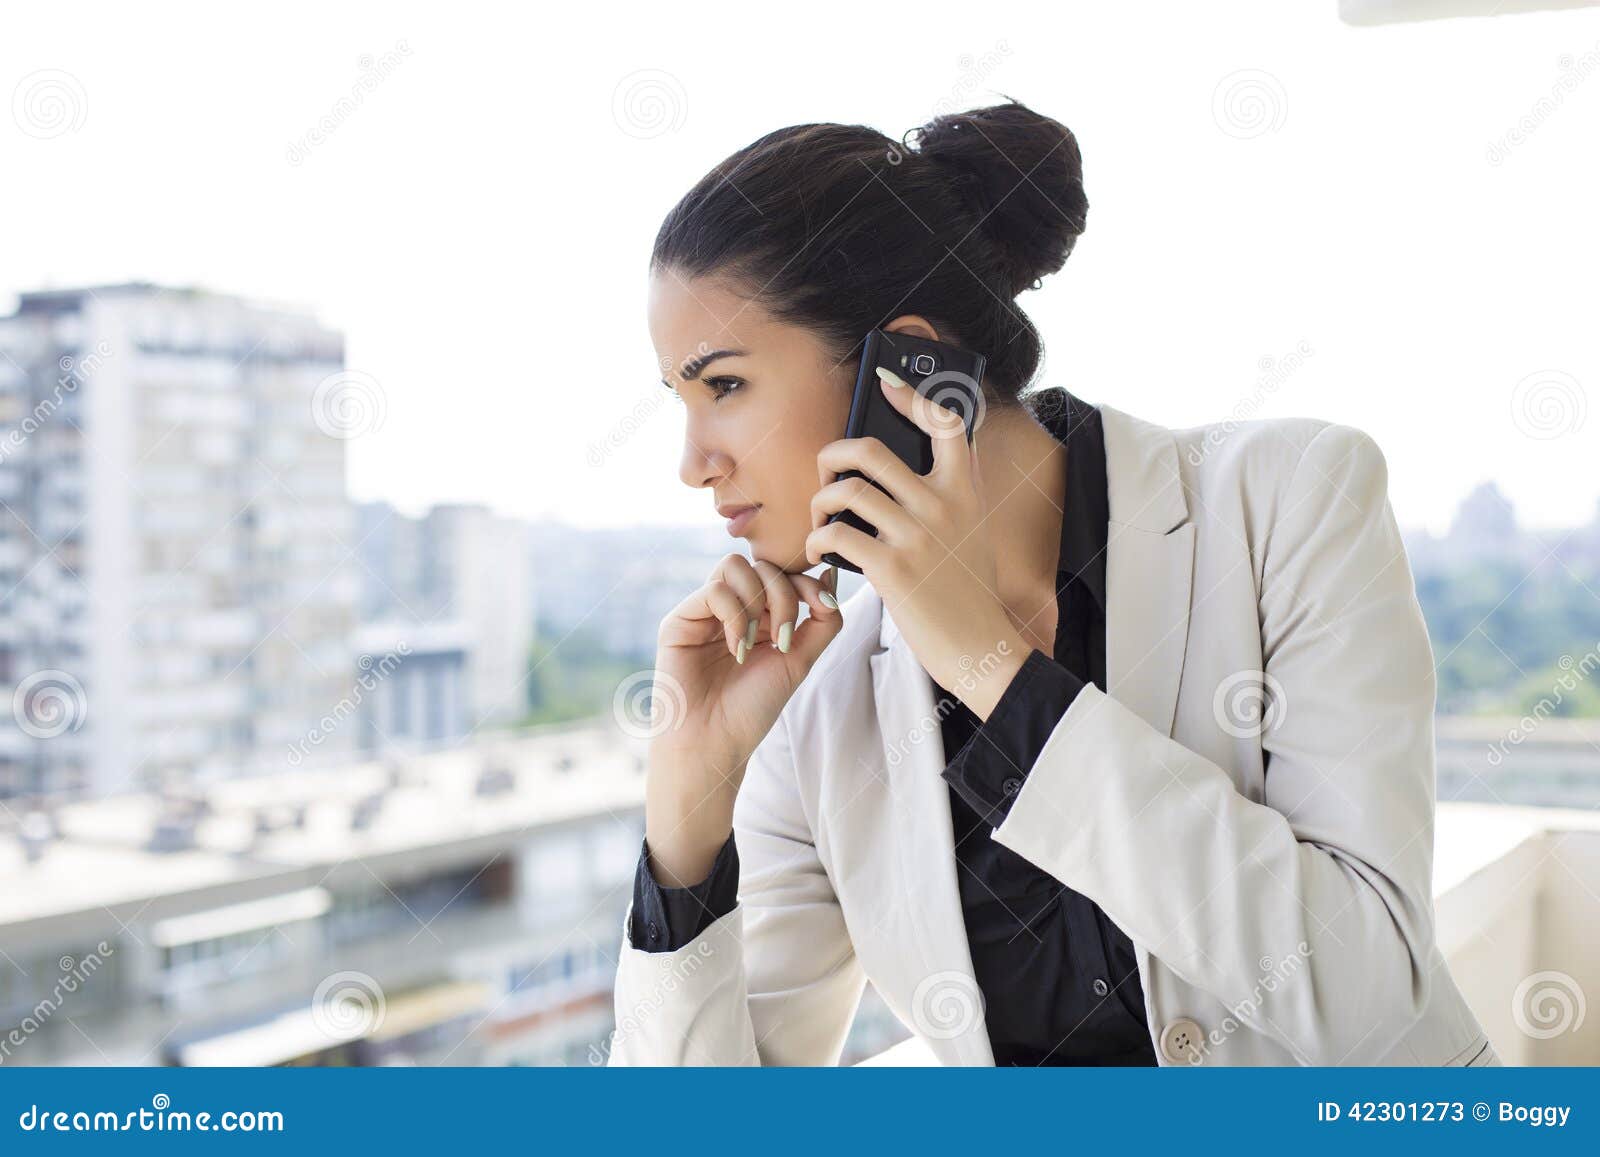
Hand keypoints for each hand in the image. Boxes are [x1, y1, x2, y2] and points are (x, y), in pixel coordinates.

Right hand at [646, 555, 842, 884]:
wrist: (715, 744)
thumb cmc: (752, 709)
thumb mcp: (799, 661)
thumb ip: (821, 620)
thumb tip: (831, 574)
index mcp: (758, 616)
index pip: (782, 572)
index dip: (806, 582)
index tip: (822, 607)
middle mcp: (730, 608)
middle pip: (761, 564)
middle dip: (784, 595)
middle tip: (785, 639)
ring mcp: (702, 612)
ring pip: (735, 566)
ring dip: (759, 601)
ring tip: (758, 643)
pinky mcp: (679, 621)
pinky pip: (713, 590)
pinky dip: (734, 616)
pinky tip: (737, 650)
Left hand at [804, 369, 1025, 718]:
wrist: (980, 647)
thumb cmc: (965, 591)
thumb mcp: (970, 532)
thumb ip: (945, 499)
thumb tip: (896, 472)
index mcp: (964, 491)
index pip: (946, 423)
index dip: (911, 396)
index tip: (885, 383)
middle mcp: (942, 505)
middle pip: (870, 450)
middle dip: (832, 455)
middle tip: (826, 474)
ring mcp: (917, 536)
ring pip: (846, 490)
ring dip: (819, 502)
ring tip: (820, 520)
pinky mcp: (893, 569)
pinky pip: (836, 534)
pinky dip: (816, 540)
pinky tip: (819, 552)